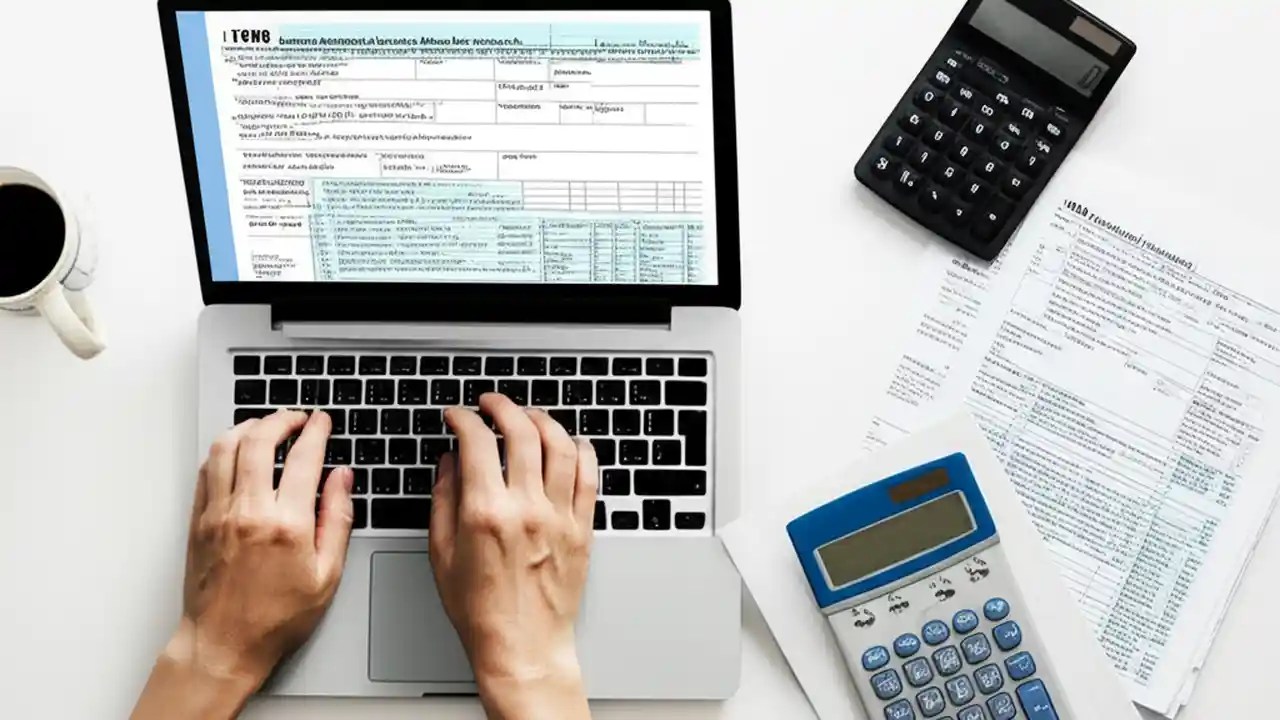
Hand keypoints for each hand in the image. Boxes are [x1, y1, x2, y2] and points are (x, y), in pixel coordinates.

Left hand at [131, 410, 354, 719]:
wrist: (223, 645)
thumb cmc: (275, 619)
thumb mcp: (326, 574)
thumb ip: (337, 519)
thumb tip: (342, 479)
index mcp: (287, 524)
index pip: (304, 458)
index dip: (316, 431)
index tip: (322, 422)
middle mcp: (249, 512)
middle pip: (260, 440)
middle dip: (282, 419)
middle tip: (297, 418)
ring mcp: (218, 514)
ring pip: (226, 447)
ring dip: (248, 427)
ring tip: (265, 426)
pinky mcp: (198, 521)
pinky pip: (206, 470)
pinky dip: (223, 451)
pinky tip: (237, 452)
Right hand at [430, 394, 597, 719]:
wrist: (523, 645)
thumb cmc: (481, 610)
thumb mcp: (442, 554)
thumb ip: (443, 500)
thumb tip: (449, 462)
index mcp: (486, 514)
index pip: (477, 442)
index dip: (464, 418)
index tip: (457, 416)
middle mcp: (527, 509)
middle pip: (522, 432)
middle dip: (503, 407)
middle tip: (491, 404)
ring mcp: (560, 516)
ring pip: (561, 445)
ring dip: (543, 420)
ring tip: (528, 416)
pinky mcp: (583, 528)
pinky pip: (589, 475)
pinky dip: (581, 450)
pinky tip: (570, 442)